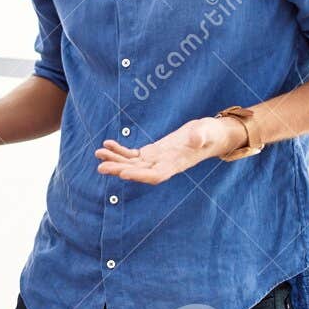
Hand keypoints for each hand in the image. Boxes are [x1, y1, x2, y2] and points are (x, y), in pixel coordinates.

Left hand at [95, 116, 244, 184]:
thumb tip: (196, 139)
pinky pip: (133, 154)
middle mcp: (163, 166)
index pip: (156, 175)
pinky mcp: (152, 153)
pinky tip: (107, 144)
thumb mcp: (208, 132)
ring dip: (115, 160)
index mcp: (176, 165)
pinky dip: (120, 150)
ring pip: (132, 164)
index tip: (124, 174)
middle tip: (101, 168)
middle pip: (139, 171)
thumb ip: (201, 136)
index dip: (140, 175)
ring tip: (98, 154)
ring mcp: (156, 160)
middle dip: (120, 169)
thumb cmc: (211, 133)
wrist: (211, 134)